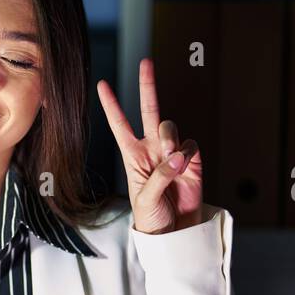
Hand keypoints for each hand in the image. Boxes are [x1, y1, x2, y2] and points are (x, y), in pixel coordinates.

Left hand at [96, 58, 204, 234]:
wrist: (175, 231)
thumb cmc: (152, 218)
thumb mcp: (146, 199)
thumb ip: (159, 176)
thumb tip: (176, 157)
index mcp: (132, 156)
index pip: (120, 125)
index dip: (112, 106)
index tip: (102, 85)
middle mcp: (152, 148)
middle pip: (149, 110)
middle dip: (147, 86)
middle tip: (145, 62)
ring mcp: (172, 152)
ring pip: (171, 127)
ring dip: (169, 140)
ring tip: (170, 162)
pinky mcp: (192, 160)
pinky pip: (190, 144)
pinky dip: (186, 154)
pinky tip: (184, 168)